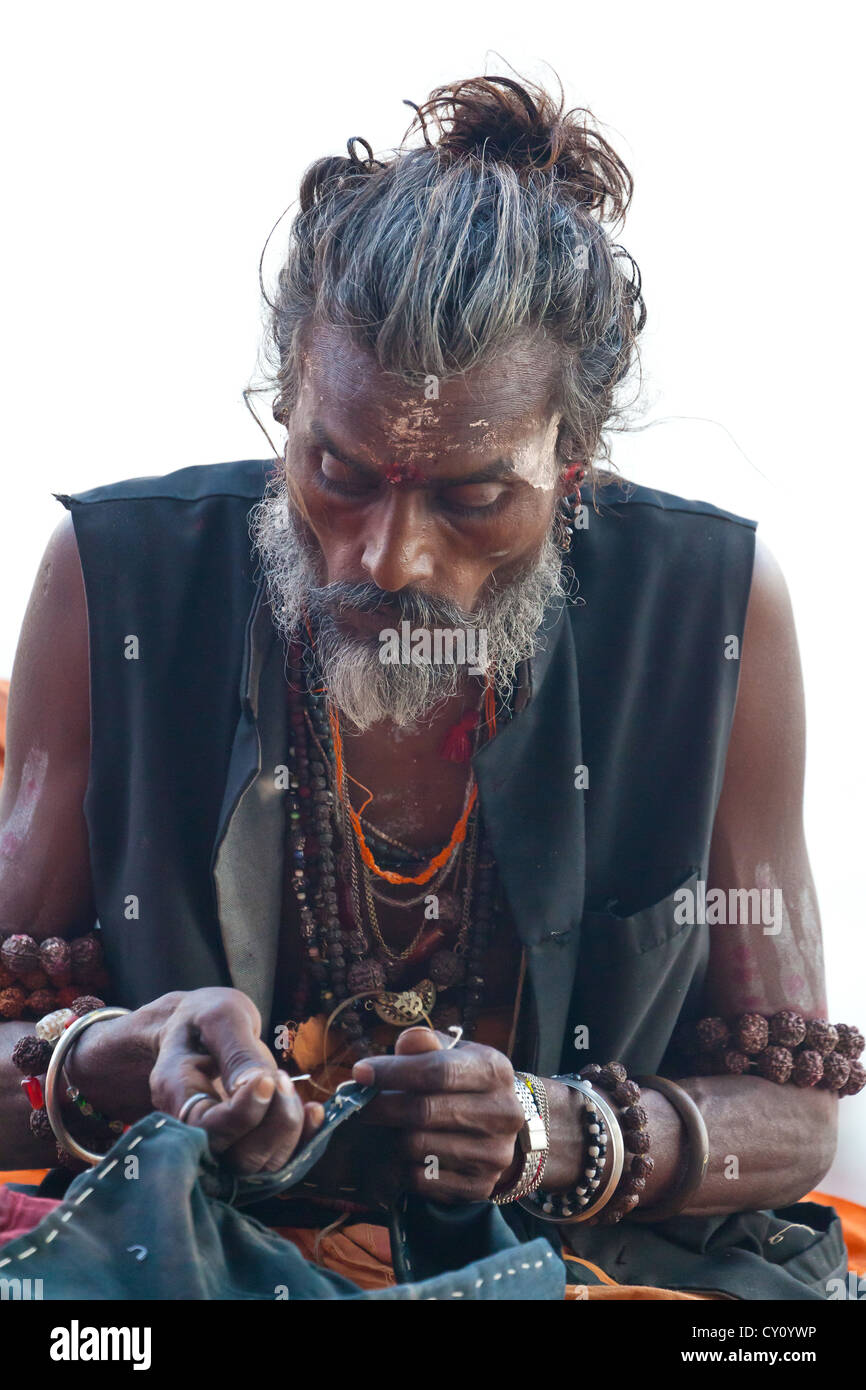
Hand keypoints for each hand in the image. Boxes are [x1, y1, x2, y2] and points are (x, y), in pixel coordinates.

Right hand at [67, 987, 322, 1174]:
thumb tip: (260, 1084)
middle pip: (238, 1158)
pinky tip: (314, 1112)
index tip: (268, 1077)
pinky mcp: (244, 1141)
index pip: (210, 1129)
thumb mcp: (220, 1017)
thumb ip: (237, 1050)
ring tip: (288, 1086)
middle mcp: (195, 1130)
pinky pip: (274, 1158)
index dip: (245, 1112)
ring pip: (260, 1165)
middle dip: (274, 1123)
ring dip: (289, 1129)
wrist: (197, 1030)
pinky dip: (302, 1140)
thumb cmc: (205, 1017)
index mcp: (177, 1095)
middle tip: (279, 1077)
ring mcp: (220, 1140)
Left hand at [352, 1027, 523, 1203]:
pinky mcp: (480, 1186)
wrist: (498, 1125)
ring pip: (418, 1146)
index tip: (360, 1072)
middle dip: (382, 1106)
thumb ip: (427, 1045)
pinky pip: (421, 1178)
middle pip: (425, 1111)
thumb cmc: (464, 1082)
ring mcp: (495, 1154)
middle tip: (357, 1104)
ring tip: (383, 1127)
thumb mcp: (452, 1054)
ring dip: (391, 1137)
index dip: (394, 1072)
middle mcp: (503, 1113)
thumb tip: (406, 1041)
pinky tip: (400, 1153)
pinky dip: (402, 1166)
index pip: (438, 1071)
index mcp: (495, 1071)